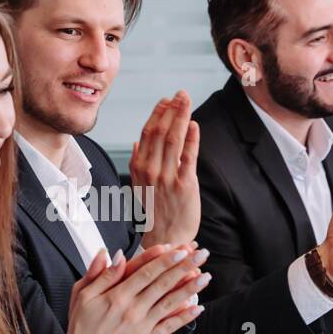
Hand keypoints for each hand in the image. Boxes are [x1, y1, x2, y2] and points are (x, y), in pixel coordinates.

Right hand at [48, 245, 205, 333]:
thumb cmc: (82, 325)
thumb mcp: (82, 294)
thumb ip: (100, 274)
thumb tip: (111, 254)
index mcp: (117, 296)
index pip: (146, 273)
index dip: (164, 260)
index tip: (179, 249)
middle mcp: (132, 309)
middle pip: (162, 284)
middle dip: (183, 267)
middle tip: (200, 255)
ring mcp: (142, 326)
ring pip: (170, 303)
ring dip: (189, 289)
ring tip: (205, 277)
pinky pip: (169, 326)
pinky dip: (184, 317)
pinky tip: (197, 307)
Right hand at [129, 90, 200, 247]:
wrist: (165, 239)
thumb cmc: (155, 213)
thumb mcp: (139, 187)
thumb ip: (138, 163)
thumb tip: (137, 143)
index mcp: (138, 168)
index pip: (147, 133)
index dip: (157, 113)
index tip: (166, 100)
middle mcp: (150, 171)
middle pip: (160, 132)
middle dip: (172, 109)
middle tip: (181, 94)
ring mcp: (167, 178)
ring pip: (174, 140)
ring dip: (181, 117)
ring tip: (188, 102)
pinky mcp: (184, 186)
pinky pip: (189, 157)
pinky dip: (192, 138)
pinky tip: (195, 125)